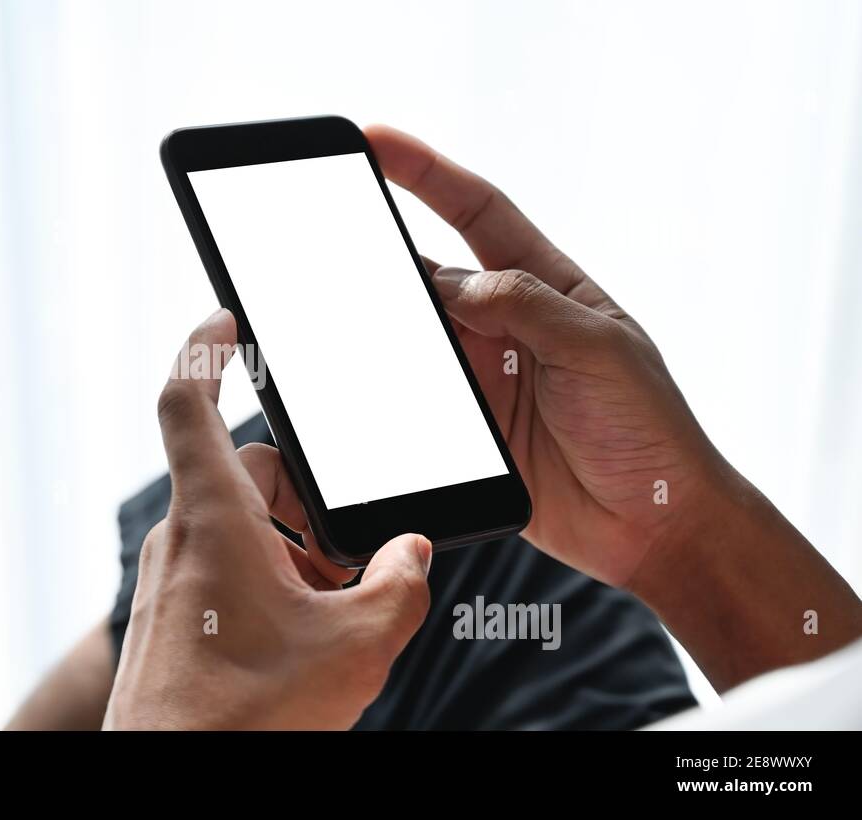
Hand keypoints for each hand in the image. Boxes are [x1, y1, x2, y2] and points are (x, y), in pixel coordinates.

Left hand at [102, 309, 431, 728]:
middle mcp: (181, 539)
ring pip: (241, 528)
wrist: (174, 787)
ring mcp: (171, 583)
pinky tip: (307, 636)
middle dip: (306, 495)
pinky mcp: (173, 621)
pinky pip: (225, 572)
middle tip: (351, 547)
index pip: (189, 400)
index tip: (228, 318)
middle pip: (248, 472)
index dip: (206, 347)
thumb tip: (409, 553)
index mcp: (212, 517)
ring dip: (293, 549)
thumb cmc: (245, 721)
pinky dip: (269, 583)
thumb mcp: (354, 647)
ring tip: (337, 607)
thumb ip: (398, 586)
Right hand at [366, 125, 730, 588]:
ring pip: (406, 336)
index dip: (424, 172)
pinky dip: (375, 389)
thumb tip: (454, 283)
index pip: (475, 210)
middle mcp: (502, 323)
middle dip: (375, 251)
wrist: (654, 524)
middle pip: (424, 272)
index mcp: (544, 284)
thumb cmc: (650, 427)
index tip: (374, 141)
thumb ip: (528, 307)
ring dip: (371, 326)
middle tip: (325, 238)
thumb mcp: (601, 349)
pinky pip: (405, 399)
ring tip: (325, 316)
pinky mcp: (461, 430)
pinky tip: (350, 386)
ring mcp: (477, 376)